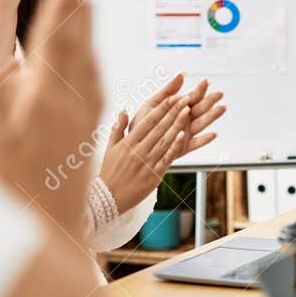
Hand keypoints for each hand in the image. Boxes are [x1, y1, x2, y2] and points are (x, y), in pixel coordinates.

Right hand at [0, 0, 102, 229]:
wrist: (47, 238)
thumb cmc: (10, 192)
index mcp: (46, 101)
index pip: (56, 44)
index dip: (61, 11)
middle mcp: (72, 108)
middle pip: (79, 49)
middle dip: (80, 15)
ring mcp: (83, 124)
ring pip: (91, 69)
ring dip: (89, 36)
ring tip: (90, 11)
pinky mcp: (86, 140)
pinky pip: (95, 92)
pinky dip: (92, 68)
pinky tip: (90, 66)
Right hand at [97, 74, 228, 209]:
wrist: (108, 199)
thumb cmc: (108, 173)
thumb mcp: (109, 149)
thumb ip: (118, 129)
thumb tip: (124, 111)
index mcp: (128, 143)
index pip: (148, 121)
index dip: (162, 108)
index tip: (172, 97)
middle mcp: (138, 151)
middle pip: (159, 127)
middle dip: (173, 111)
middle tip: (185, 99)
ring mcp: (146, 163)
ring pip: (165, 140)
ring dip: (178, 125)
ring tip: (187, 111)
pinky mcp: (154, 175)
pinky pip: (166, 158)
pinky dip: (175, 146)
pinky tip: (184, 135)